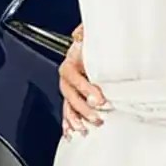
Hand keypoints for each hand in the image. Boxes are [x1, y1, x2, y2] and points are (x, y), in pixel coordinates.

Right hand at [59, 23, 105, 138]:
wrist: (89, 48)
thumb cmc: (91, 44)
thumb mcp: (89, 35)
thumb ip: (84, 32)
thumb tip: (80, 34)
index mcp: (70, 62)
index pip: (73, 77)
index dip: (85, 88)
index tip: (98, 98)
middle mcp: (67, 77)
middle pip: (70, 95)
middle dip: (83, 108)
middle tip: (97, 117)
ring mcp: (69, 89)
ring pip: (68, 106)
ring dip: (76, 119)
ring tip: (86, 129)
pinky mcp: (73, 98)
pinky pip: (67, 113)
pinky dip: (68, 124)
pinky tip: (71, 133)